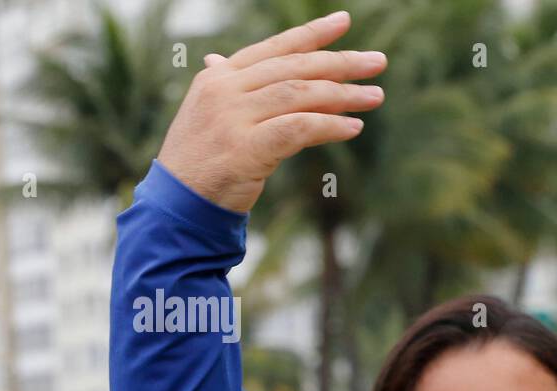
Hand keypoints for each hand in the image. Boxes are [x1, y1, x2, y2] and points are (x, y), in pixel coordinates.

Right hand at [156, 9, 385, 213]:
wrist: (179, 202)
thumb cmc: (203, 162)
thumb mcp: (219, 117)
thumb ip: (243, 92)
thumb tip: (257, 69)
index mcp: (219, 76)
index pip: (274, 47)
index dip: (312, 34)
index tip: (344, 21)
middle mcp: (225, 89)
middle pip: (294, 67)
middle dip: (340, 62)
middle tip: (377, 62)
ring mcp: (233, 117)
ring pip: (300, 94)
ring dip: (343, 95)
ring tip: (375, 96)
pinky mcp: (245, 148)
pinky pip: (298, 128)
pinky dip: (329, 126)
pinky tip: (354, 127)